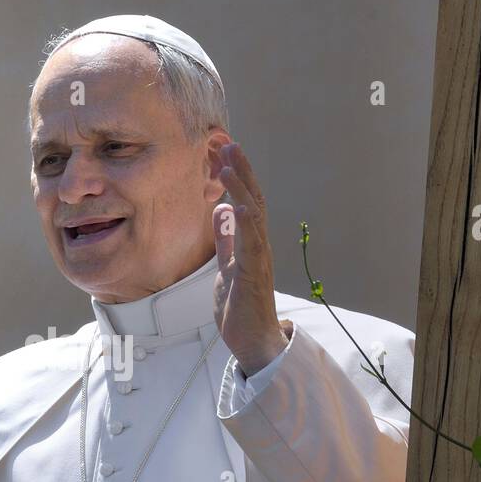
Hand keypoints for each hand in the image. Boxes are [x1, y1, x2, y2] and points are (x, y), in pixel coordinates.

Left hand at [212, 142, 290, 377]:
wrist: (252, 339)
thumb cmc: (240, 305)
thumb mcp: (226, 266)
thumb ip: (226, 239)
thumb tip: (222, 210)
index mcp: (250, 242)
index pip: (245, 200)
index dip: (235, 175)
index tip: (222, 151)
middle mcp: (258, 245)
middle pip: (253, 198)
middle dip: (240, 170)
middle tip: (227, 142)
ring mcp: (259, 258)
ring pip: (254, 215)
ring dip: (242, 188)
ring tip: (228, 164)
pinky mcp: (254, 274)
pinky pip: (253, 244)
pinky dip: (248, 222)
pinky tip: (240, 203)